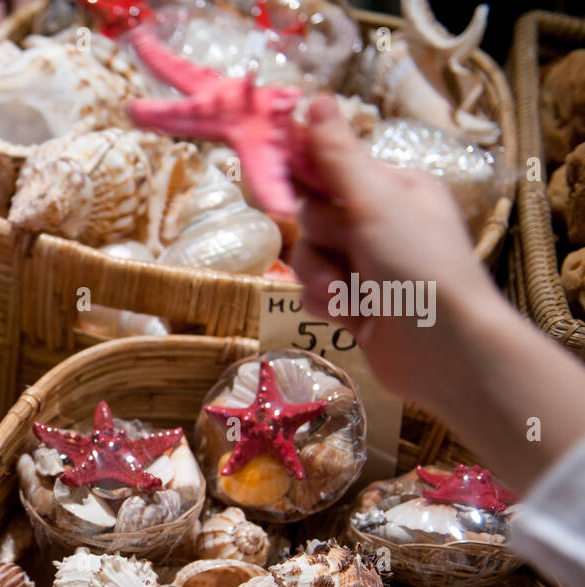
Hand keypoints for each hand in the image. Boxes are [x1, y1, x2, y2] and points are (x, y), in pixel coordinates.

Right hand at [290, 95, 501, 407]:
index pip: (330, 166)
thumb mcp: (376, 201)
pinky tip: (355, 317)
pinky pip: (314, 293)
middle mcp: (380, 222)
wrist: (443, 349)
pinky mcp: (355, 303)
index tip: (280, 181)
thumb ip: (338, 155)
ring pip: (309, 257)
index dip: (305, 175)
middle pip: (313, 215)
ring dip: (323, 277)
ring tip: (354, 294)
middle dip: (323, 238)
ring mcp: (367, 265)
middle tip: (352, 247)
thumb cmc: (418, 264)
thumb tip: (315, 99)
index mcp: (393, 187)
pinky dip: (328, 304)